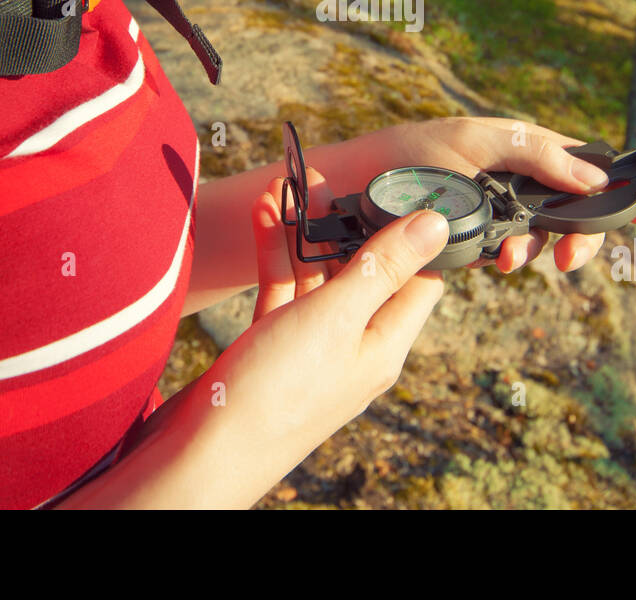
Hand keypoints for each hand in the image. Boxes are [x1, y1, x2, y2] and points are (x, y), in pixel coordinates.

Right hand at [204, 170, 450, 471]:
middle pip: (364, 272)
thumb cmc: (273, 393)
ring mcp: (310, 348)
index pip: (420, 280)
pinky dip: (274, 254)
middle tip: (330, 180)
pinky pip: (282, 291)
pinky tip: (263, 215)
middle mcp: (353, 347)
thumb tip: (437, 225)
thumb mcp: (335, 317)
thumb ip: (383, 267)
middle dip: (347, 223)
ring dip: (305, 232)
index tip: (397, 191)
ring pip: (317, 278)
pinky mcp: (272, 348)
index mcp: (383, 345)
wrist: (199, 454)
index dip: (413, 235)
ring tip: (292, 184)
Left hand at [354, 117, 635, 274]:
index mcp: (527, 147)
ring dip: (540, 250)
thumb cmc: (416, 151)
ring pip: (546, 237)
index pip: (587, 165)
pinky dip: (514, 257)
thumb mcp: (478, 143)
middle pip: (576, 211)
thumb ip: (537, 157)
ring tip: (514, 258)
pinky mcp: (481, 238)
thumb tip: (593, 180)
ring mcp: (502, 211)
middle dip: (581, 236)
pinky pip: (514, 251)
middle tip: (570, 259)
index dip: (620, 186)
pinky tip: (500, 260)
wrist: (357, 186)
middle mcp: (521, 180)